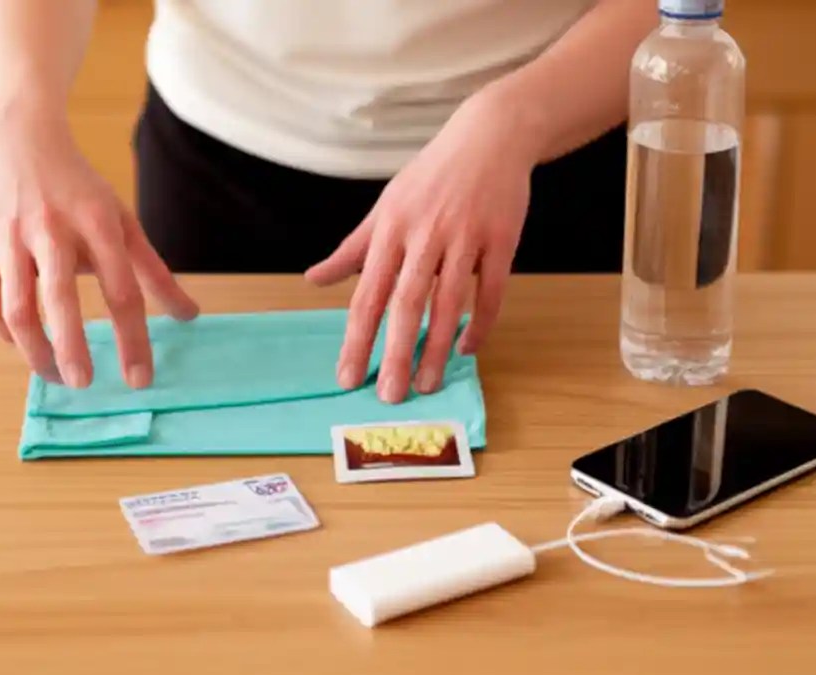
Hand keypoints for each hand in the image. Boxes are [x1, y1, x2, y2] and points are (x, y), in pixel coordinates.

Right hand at [0, 108, 197, 387]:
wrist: (17, 138)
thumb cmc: (79, 190)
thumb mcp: (122, 221)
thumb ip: (154, 273)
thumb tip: (189, 318)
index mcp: (99, 225)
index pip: (122, 292)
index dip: (132, 339)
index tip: (139, 379)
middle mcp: (52, 230)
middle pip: (60, 300)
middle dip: (72, 348)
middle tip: (85, 384)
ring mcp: (9, 237)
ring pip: (15, 308)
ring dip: (35, 350)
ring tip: (57, 375)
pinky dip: (6, 333)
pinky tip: (25, 346)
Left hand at [305, 96, 534, 402]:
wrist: (490, 137)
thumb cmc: (432, 175)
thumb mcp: (386, 206)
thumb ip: (353, 249)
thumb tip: (313, 279)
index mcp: (391, 228)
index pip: (368, 293)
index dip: (356, 338)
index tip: (346, 377)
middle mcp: (425, 234)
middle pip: (405, 304)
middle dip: (395, 353)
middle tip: (388, 396)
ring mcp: (465, 237)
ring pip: (448, 303)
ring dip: (437, 349)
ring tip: (427, 385)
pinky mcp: (501, 240)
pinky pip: (490, 292)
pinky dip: (479, 324)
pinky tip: (468, 349)